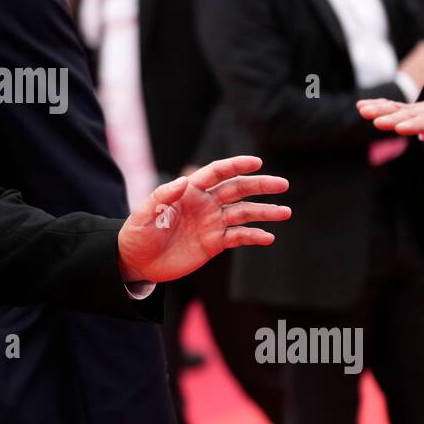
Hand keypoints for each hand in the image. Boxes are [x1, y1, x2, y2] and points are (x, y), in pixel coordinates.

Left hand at [117, 156, 289, 284]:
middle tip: (283, 184)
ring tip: (285, 212)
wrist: (137, 261)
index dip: (236, 165)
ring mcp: (212, 222)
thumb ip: (162, 197)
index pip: (217, 172)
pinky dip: (253, 236)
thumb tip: (184, 181)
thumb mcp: (144, 214)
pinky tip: (268, 237)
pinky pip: (238, 237)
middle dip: (260, 186)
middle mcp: (205, 203)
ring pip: (243, 213)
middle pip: (237, 189)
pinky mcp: (214, 243)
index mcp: (189, 190)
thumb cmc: (138, 233)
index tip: (257, 162)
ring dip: (264, 212)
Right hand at [357, 97, 423, 181]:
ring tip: (363, 110)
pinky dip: (378, 105)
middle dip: (393, 117)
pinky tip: (362, 105)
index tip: (401, 128)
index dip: (416, 125)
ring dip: (380, 109)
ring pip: (398, 108)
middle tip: (377, 121)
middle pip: (410, 114)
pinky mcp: (408, 111)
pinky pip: (392, 107)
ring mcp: (417, 110)